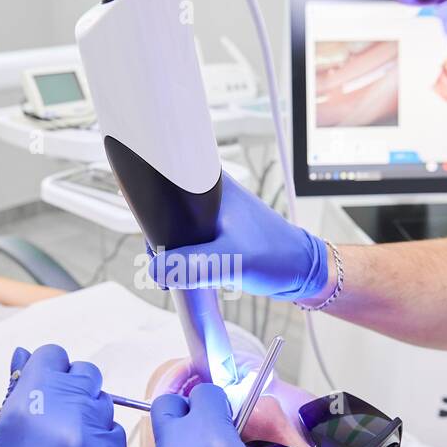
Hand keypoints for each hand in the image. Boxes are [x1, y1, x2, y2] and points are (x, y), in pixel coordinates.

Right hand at [0, 344, 127, 446]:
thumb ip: (14, 408)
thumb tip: (24, 371)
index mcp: (31, 413)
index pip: (51, 359)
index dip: (43, 368)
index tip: (38, 380)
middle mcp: (72, 423)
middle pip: (83, 376)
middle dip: (67, 387)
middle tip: (50, 413)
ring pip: (104, 405)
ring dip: (86, 414)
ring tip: (62, 446)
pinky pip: (115, 439)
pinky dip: (101, 443)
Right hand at [145, 174, 328, 300]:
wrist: (301, 272)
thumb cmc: (276, 256)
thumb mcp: (231, 260)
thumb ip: (192, 265)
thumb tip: (156, 269)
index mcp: (213, 184)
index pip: (166, 174)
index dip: (150, 195)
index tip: (146, 222)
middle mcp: (209, 193)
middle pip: (164, 203)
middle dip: (156, 230)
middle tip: (158, 256)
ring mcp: (210, 213)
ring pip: (173, 223)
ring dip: (167, 246)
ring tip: (170, 268)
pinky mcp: (213, 231)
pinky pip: (185, 238)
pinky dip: (179, 253)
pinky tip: (181, 270)